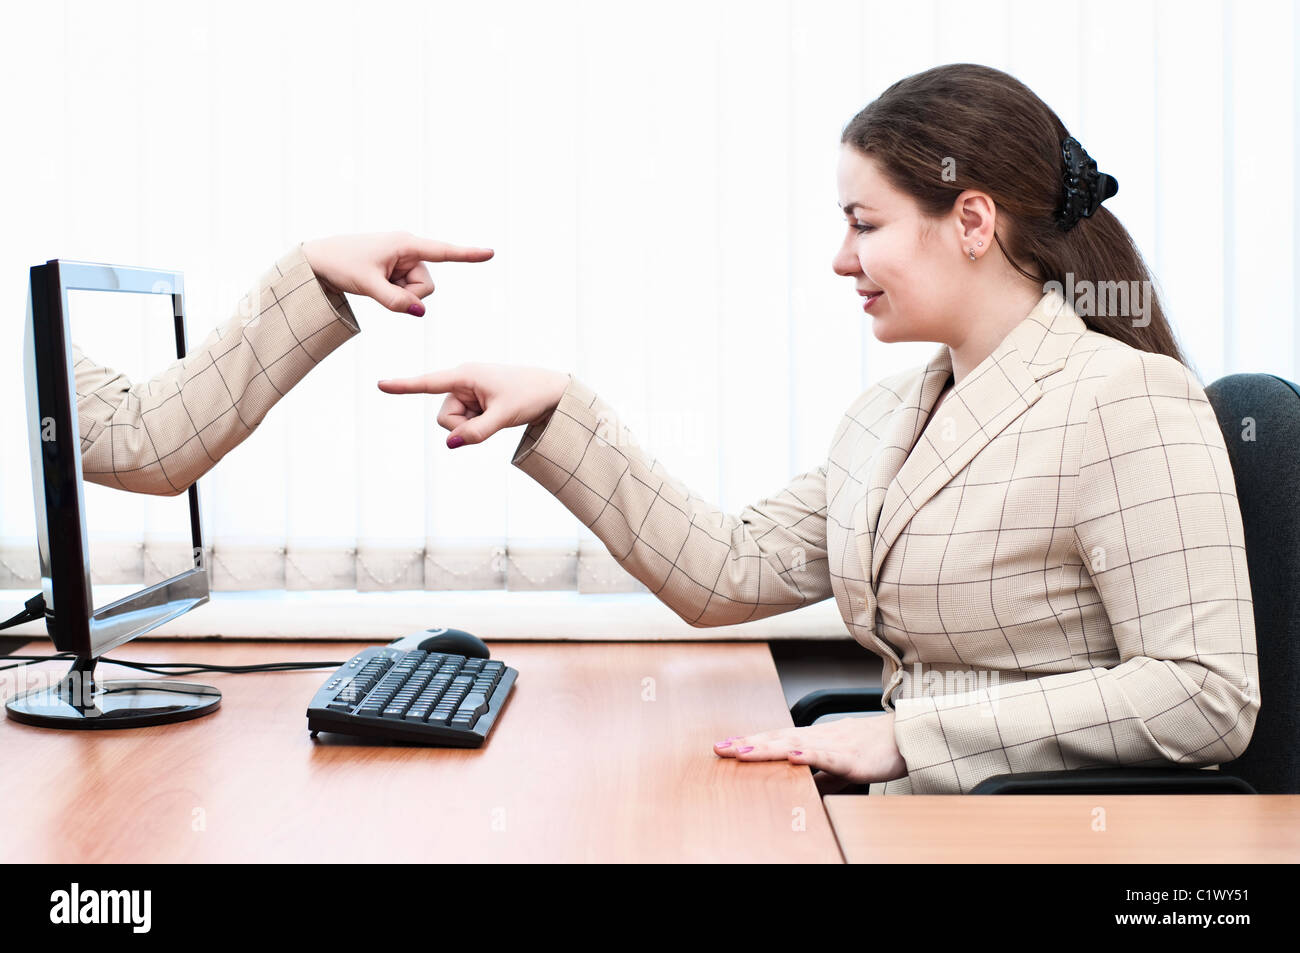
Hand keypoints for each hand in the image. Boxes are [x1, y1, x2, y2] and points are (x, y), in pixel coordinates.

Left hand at [300, 231, 493, 316]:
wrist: (318, 260)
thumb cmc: (341, 264)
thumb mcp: (368, 285)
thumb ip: (396, 301)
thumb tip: (421, 312)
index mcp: (405, 244)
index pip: (443, 252)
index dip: (467, 254)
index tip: (490, 253)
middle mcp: (408, 248)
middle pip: (427, 285)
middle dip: (409, 294)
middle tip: (380, 287)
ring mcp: (403, 258)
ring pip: (418, 290)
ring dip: (399, 294)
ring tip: (375, 283)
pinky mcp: (396, 266)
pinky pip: (407, 289)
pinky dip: (394, 292)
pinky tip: (375, 283)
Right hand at [377, 362, 570, 448]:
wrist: (552, 391)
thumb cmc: (530, 396)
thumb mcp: (504, 417)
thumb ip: (476, 432)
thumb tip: (451, 444)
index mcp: (466, 375)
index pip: (429, 383)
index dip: (404, 386)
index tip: (381, 385)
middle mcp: (463, 380)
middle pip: (444, 417)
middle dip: (462, 426)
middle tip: (492, 418)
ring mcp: (469, 391)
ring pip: (454, 423)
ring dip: (472, 426)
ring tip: (497, 414)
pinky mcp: (475, 400)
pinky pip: (465, 421)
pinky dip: (477, 425)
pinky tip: (496, 415)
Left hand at [714, 712, 907, 794]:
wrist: (907, 737)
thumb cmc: (875, 748)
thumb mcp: (839, 765)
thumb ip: (819, 775)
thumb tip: (802, 788)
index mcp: (815, 739)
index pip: (776, 739)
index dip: (750, 742)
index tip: (724, 746)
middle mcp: (819, 738)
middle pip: (777, 739)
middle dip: (748, 744)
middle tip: (720, 748)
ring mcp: (834, 746)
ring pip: (796, 745)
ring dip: (768, 747)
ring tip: (743, 751)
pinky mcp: (851, 758)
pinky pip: (828, 757)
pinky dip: (809, 755)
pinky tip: (792, 755)